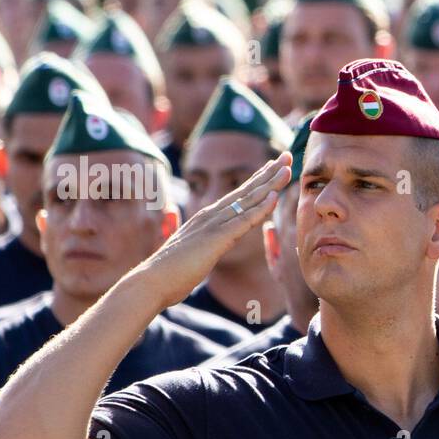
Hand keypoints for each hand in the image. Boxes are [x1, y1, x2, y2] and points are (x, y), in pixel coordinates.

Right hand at [140, 153, 291, 307]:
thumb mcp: (190, 250)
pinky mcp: (215, 239)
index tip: (273, 167)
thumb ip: (196, 239)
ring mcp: (213, 225)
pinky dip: (260, 209)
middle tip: (287, 157)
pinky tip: (274, 197)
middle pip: (246, 191)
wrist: (151, 281)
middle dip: (268, 173)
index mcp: (207, 218)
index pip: (237, 195)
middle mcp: (211, 216)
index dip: (257, 180)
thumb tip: (185, 226)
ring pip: (247, 201)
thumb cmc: (169, 271)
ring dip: (269, 184)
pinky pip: (243, 221)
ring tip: (287, 168)